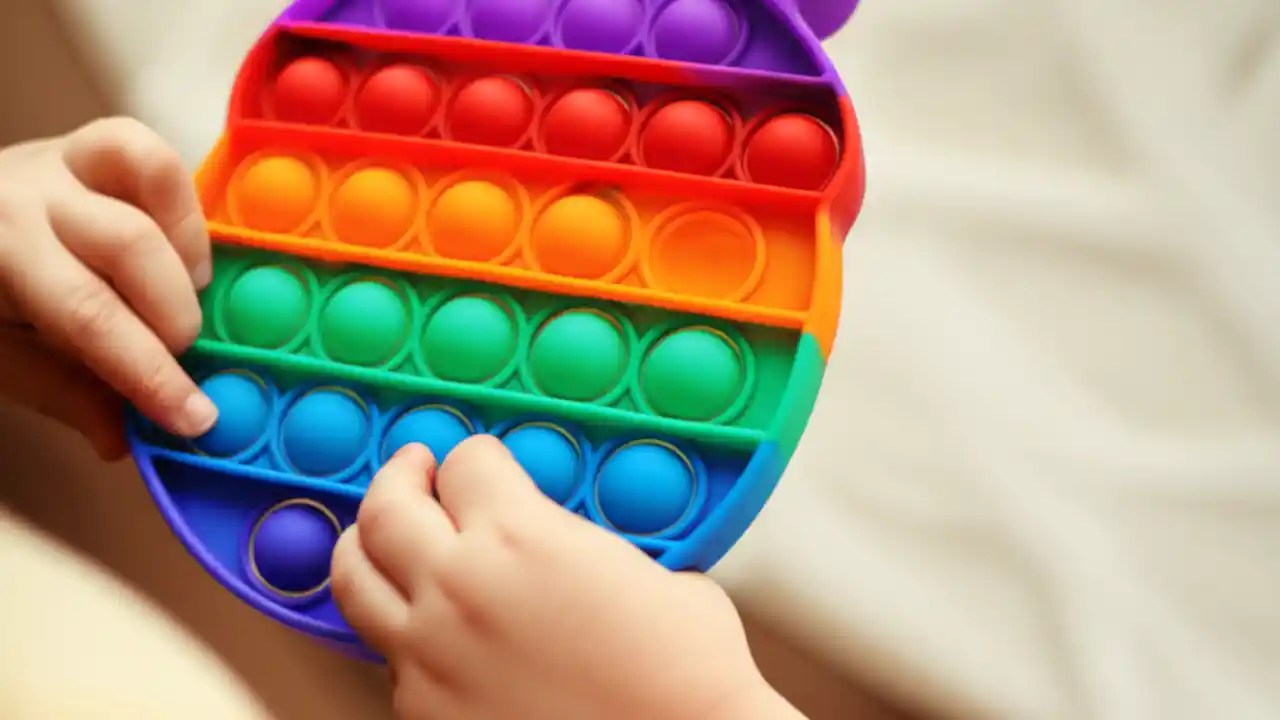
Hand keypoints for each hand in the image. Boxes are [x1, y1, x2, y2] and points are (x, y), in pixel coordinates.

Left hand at [0, 117, 215, 459]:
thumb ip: (62, 393)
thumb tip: (125, 438)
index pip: (88, 315)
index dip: (150, 372)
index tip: (195, 418)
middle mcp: (29, 193)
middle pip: (131, 243)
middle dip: (174, 313)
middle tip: (183, 354)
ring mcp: (61, 156)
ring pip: (148, 167)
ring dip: (188, 244)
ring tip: (188, 291)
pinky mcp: (92, 142)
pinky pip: (151, 154)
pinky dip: (182, 206)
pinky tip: (181, 252)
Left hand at [332, 438, 803, 719]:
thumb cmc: (682, 675)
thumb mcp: (655, 572)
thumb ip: (592, 547)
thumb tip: (581, 553)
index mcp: (520, 535)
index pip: (467, 462)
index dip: (479, 457)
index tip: (483, 462)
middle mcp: (458, 586)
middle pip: (387, 506)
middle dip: (399, 477)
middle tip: (413, 470)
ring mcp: (428, 653)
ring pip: (354, 579)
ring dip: (365, 546)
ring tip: (378, 538)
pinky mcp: (421, 711)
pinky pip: (387, 654)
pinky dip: (399, 631)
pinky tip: (426, 629)